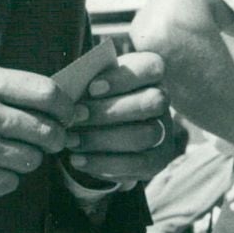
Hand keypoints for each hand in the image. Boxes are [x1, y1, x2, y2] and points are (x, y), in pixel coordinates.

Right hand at [0, 65, 74, 201]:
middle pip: (44, 129)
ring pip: (31, 159)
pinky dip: (7, 178)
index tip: (70, 113)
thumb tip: (55, 100)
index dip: (65, 105)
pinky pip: (11, 182)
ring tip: (12, 153)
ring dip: (29, 159)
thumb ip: (6, 89)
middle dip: (55, 137)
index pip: (44, 92)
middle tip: (53, 139)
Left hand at [64, 51, 170, 187]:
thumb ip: (85, 82)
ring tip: (72, 140)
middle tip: (77, 116)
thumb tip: (68, 94)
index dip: (123, 78)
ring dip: (103, 140)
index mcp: (150, 72)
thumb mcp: (89, 82)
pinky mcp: (157, 159)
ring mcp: (164, 130)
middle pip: (152, 103)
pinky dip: (104, 164)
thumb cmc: (92, 96)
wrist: (100, 127)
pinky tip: (79, 159)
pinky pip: (137, 164)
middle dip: (109, 111)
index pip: (150, 68)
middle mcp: (162, 99)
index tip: (91, 88)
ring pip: (145, 135)